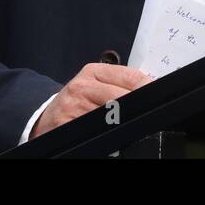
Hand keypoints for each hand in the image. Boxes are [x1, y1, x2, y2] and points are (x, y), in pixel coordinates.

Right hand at [30, 63, 151, 138]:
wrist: (46, 118)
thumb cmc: (75, 101)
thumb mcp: (94, 84)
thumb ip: (118, 83)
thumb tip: (149, 88)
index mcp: (93, 72)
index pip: (129, 75)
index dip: (146, 86)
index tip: (158, 94)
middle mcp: (82, 86)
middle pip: (121, 96)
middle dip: (136, 105)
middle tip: (146, 112)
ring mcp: (74, 106)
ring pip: (110, 114)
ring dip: (122, 121)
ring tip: (128, 123)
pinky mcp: (67, 124)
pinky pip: (95, 129)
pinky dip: (107, 132)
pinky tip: (111, 133)